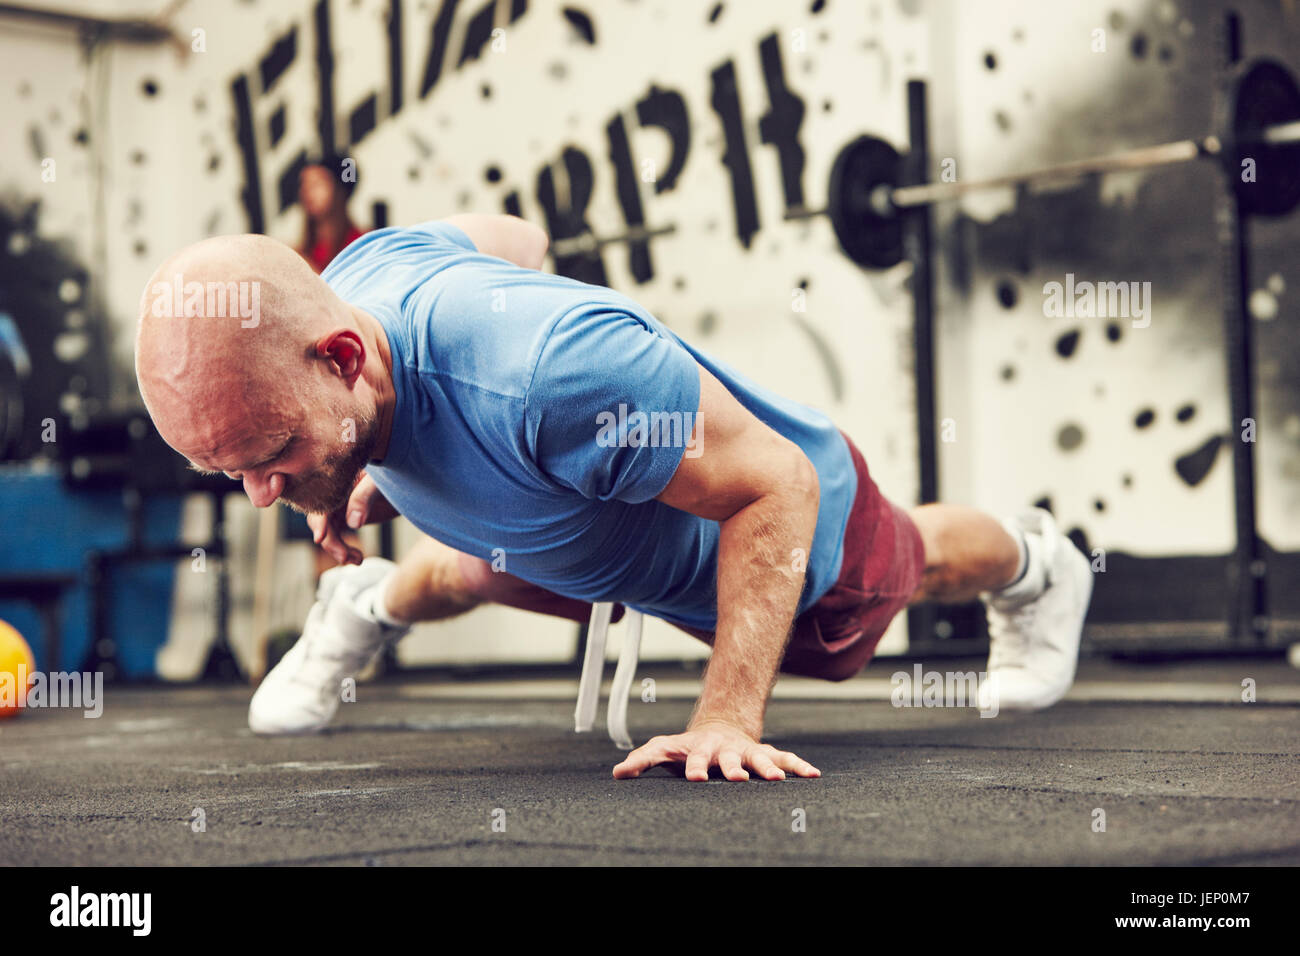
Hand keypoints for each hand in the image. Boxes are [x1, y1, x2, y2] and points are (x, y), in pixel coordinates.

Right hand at [306, 473, 396, 564]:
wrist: (410, 483)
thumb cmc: (395, 475)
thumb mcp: (380, 484)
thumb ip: (365, 497)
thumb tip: (353, 524)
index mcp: (337, 480)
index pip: (320, 501)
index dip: (318, 520)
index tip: (320, 538)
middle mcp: (334, 493)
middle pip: (320, 520)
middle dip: (330, 541)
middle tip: (345, 557)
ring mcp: (340, 506)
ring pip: (328, 532)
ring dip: (338, 549)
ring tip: (358, 561)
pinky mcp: (347, 517)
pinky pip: (337, 536)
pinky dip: (344, 550)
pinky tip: (357, 559)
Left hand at [611, 718, 820, 781]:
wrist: (718, 726)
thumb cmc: (687, 746)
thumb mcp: (664, 748)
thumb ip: (642, 760)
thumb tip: (616, 774)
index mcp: (699, 750)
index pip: (695, 759)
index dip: (694, 768)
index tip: (695, 778)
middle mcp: (725, 750)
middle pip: (730, 760)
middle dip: (735, 769)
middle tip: (739, 779)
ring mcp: (747, 751)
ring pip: (760, 759)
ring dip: (770, 769)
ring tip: (780, 780)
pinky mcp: (764, 753)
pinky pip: (785, 758)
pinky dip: (799, 765)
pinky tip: (814, 775)